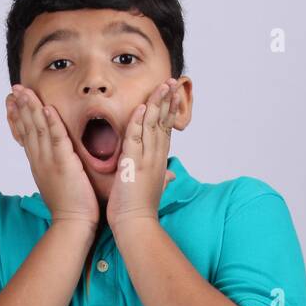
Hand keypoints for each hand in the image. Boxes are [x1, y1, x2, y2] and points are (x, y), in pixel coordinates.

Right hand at [6, 85, 99, 230]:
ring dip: (31, 108)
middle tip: (13, 89)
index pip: (24, 136)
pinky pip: (57, 139)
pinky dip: (52, 123)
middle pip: (27, 128)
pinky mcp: (64, 164)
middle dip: (20, 106)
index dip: (17, 117)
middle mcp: (40, 160)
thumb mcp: (54, 183)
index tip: (10, 102)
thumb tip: (50, 164)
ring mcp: (50, 161)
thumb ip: (51, 169)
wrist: (72, 224)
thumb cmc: (68, 207)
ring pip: (38, 129)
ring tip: (24, 91)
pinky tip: (47, 108)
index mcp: (38, 164)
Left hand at [106, 79, 177, 231]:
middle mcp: (155, 157)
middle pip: (163, 122)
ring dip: (158, 103)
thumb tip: (170, 176)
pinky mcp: (133, 164)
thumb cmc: (141, 210)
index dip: (169, 111)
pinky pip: (135, 137)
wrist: (136, 225)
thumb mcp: (154, 189)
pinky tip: (142, 106)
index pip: (165, 130)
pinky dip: (138, 121)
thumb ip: (162, 178)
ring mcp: (145, 159)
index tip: (172, 94)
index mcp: (158, 161)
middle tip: (173, 81)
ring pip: (153, 125)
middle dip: (168, 100)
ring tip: (163, 85)